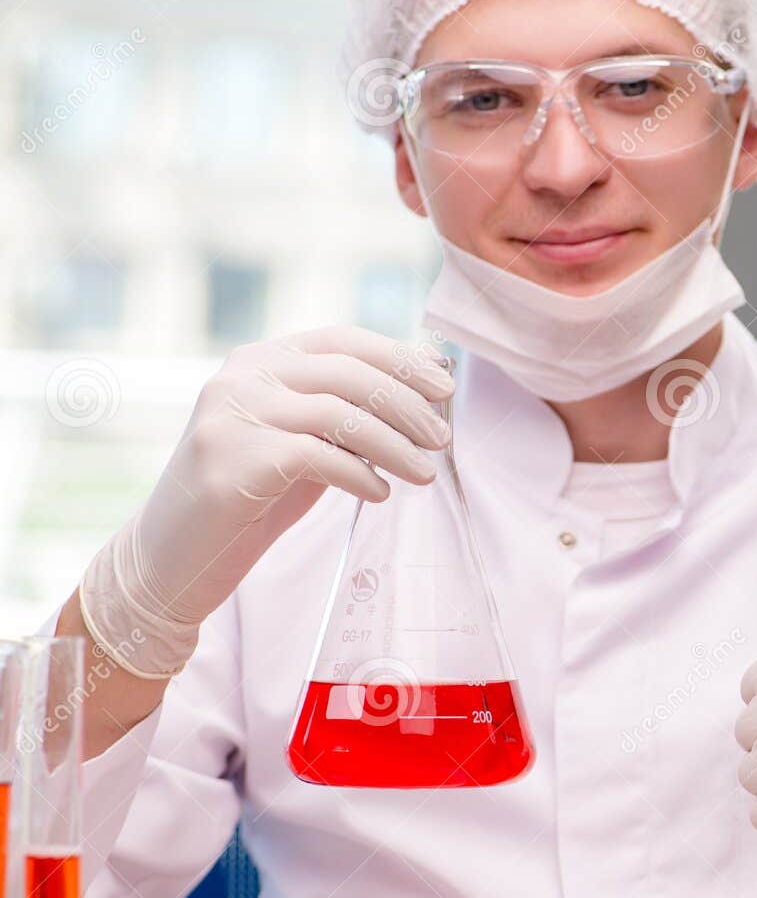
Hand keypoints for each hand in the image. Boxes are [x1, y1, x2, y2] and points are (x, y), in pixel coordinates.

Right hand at [79, 327, 454, 676]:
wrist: (173, 558)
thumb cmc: (245, 501)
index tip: (443, 383)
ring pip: (338, 414)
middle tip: (443, 437)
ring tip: (425, 473)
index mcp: (259, 361)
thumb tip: (418, 403)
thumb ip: (339, 419)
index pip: (341, 340)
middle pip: (347, 373)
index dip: (398, 357)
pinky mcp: (233, 461)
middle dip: (406, 404)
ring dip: (393, 445)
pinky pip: (317, 457)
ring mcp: (233, 416)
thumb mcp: (296, 445)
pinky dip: (360, 474)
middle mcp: (242, 377)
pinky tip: (380, 493)